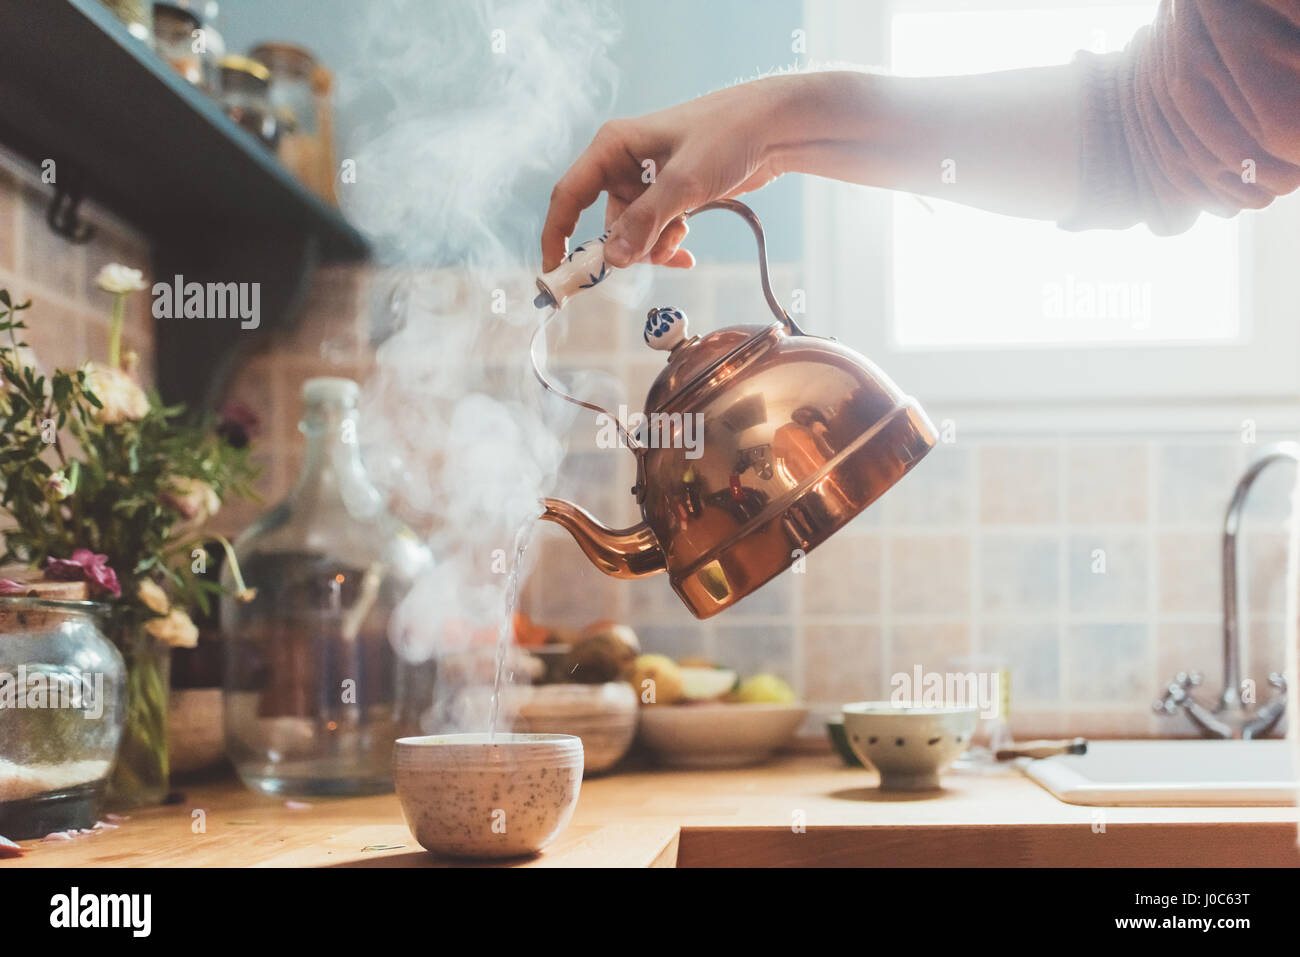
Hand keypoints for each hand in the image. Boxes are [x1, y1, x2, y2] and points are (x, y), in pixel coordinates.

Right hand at [541, 77, 800, 270]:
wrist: (774, 126)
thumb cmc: (727, 135)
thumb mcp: (684, 181)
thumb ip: (646, 221)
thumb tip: (613, 259)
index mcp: (613, 147)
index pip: (568, 195)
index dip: (556, 234)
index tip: (555, 271)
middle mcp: (624, 163)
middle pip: (605, 222)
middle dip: (626, 248)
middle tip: (646, 261)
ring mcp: (647, 180)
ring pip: (633, 232)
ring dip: (654, 247)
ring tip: (682, 242)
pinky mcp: (670, 193)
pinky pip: (655, 231)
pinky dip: (668, 244)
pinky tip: (687, 252)